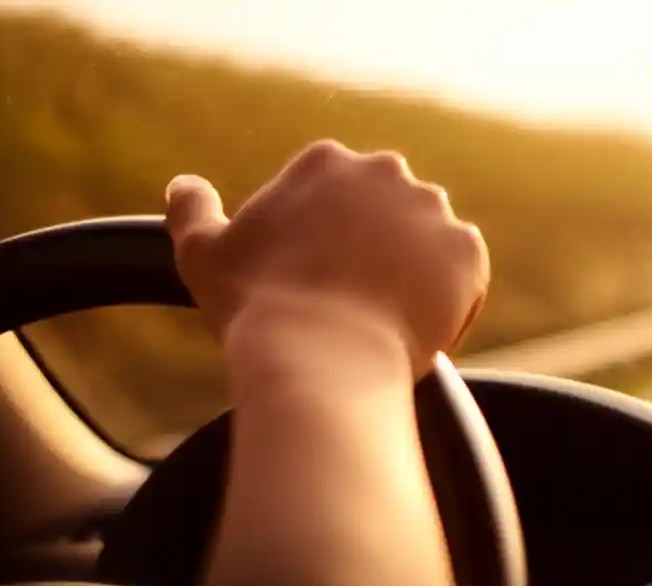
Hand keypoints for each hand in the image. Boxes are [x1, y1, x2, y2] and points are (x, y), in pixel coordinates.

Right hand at [164, 139, 488, 375]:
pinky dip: (449, 299)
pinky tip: (417, 330)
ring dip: (415, 272)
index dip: (330, 244)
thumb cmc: (256, 307)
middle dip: (378, 249)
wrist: (320, 356)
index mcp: (326, 163)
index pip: (339, 197)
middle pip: (388, 212)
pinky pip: (464, 274)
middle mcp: (386, 173)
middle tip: (355, 301)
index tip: (320, 280)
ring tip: (385, 321)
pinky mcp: (467, 252)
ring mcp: (432, 210)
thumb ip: (192, 211)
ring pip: (428, 242)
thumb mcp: (203, 253)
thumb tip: (184, 187)